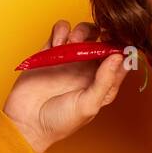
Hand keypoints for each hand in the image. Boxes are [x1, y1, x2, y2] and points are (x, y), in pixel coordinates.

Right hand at [2, 20, 129, 152]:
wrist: (27, 122)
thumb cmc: (60, 121)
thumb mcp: (88, 105)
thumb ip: (105, 81)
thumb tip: (119, 57)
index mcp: (103, 82)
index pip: (120, 60)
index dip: (124, 47)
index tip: (123, 41)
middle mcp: (89, 68)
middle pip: (104, 40)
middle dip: (105, 33)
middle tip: (101, 35)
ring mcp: (70, 58)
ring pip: (84, 31)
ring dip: (82, 30)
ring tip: (74, 42)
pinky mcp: (51, 51)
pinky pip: (61, 30)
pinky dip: (61, 30)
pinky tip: (58, 44)